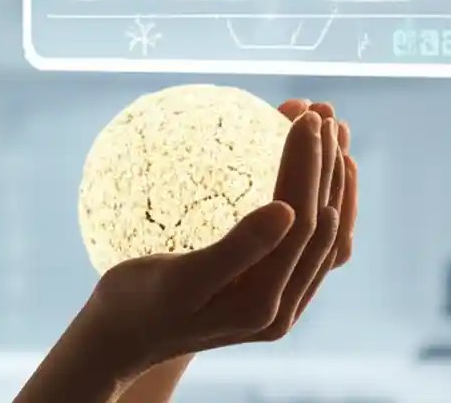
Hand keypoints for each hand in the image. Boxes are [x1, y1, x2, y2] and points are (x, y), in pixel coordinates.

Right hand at [76, 102, 349, 379]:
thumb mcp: (180, 279)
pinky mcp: (266, 290)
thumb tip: (288, 211)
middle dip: (328, 164)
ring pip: (323, 233)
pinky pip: (307, 243)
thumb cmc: (135, 305)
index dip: (308, 166)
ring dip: (330, 180)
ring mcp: (279, 300)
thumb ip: (236, 248)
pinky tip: (309, 174)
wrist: (119, 340)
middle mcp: (282, 306)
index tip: (304, 117)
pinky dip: (316, 202)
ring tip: (331, 131)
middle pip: (322, 225)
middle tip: (323, 110)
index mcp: (263, 303)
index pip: (302, 222)